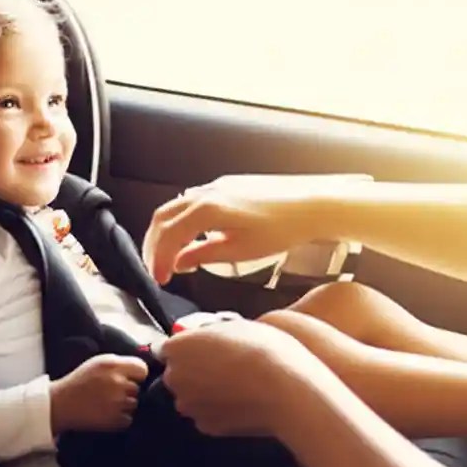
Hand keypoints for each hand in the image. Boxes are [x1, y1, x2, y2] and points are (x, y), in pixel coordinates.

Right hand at [49, 354, 148, 432]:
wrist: (60, 404)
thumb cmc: (79, 381)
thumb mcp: (97, 362)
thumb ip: (120, 362)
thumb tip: (141, 368)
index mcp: (112, 366)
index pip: (142, 369)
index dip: (137, 374)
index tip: (130, 378)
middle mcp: (117, 383)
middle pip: (137, 388)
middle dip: (127, 391)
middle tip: (111, 392)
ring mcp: (117, 402)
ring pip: (134, 404)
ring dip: (124, 405)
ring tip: (107, 403)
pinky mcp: (115, 419)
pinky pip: (128, 419)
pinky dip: (120, 419)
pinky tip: (107, 414)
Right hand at [143, 174, 371, 284]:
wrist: (312, 205)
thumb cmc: (283, 228)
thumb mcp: (241, 251)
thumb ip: (205, 255)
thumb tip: (180, 262)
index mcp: (207, 210)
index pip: (168, 236)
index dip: (158, 260)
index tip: (160, 279)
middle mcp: (207, 193)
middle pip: (163, 218)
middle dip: (154, 245)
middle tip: (155, 269)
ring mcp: (216, 187)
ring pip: (176, 208)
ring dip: (166, 232)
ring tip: (169, 257)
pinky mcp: (227, 187)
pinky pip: (192, 202)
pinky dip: (182, 222)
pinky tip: (192, 239)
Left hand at [158, 319, 325, 435]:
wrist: (286, 390)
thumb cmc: (263, 349)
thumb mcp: (233, 325)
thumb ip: (206, 332)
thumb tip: (198, 337)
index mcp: (177, 348)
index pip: (169, 348)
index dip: (190, 348)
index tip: (208, 350)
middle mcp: (175, 378)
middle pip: (178, 374)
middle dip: (194, 372)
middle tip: (226, 367)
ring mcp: (189, 405)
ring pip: (192, 397)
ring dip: (206, 392)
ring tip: (238, 386)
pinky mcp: (206, 427)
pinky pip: (207, 415)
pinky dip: (219, 411)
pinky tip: (242, 403)